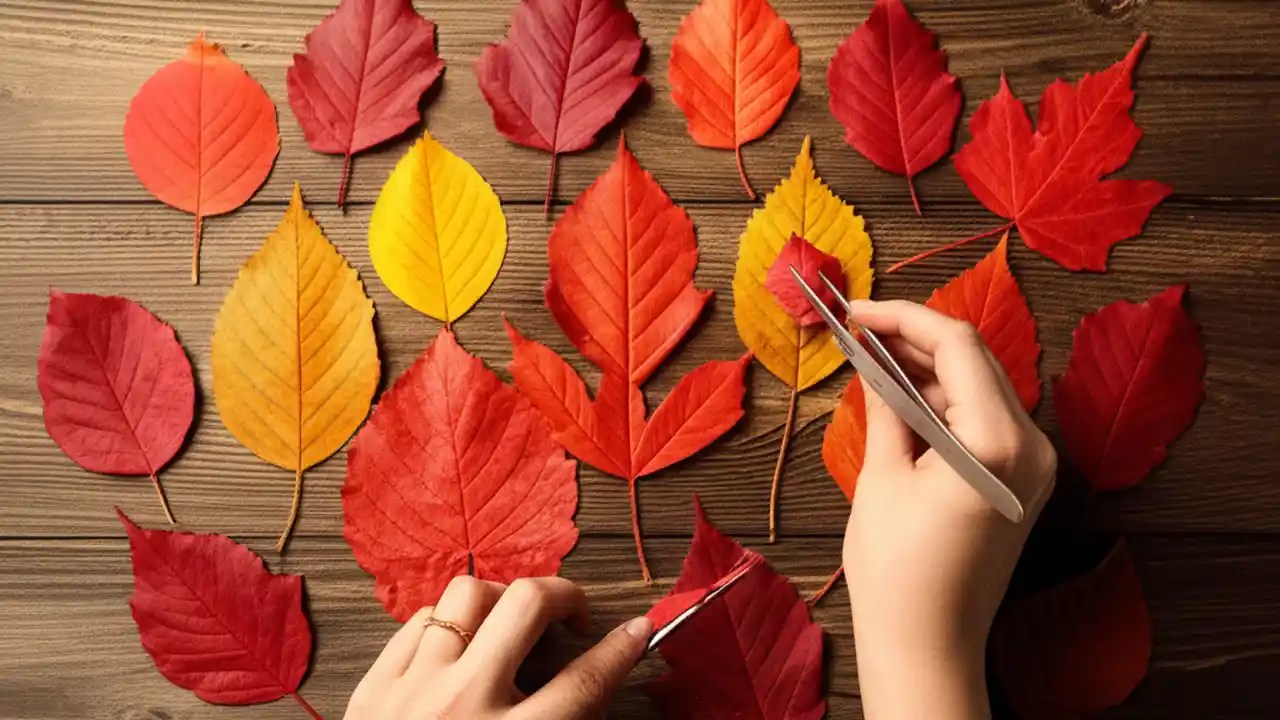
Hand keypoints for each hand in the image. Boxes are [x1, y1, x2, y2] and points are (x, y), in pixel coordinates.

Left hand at [344, 576, 652, 719]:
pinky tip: (461, 644)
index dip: (621, 649)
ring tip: (511, 625)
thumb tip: (591, 686)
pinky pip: (418, 621)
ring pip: (467, 595)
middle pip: (527, 605)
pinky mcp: (373, 687)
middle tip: (572, 614)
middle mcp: (464, 706)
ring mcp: (413, 689)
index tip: (637, 630)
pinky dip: (448, 624)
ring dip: (500, 602)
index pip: (585, 680)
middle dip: (564, 595)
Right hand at [842, 300, 1056, 719]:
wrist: (929, 643)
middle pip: (975, 360)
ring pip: (980, 385)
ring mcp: (1035, 464)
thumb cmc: (897, 570)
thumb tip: (874, 358)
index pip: (957, 346)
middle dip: (916, 338)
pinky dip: (946, 400)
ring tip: (872, 358)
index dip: (903, 317)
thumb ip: (887, 405)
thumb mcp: (882, 477)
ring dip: (929, 367)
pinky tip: (904, 394)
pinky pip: (985, 417)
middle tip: (859, 330)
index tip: (856, 311)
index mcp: (997, 442)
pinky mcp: (1025, 479)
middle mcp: (1032, 446)